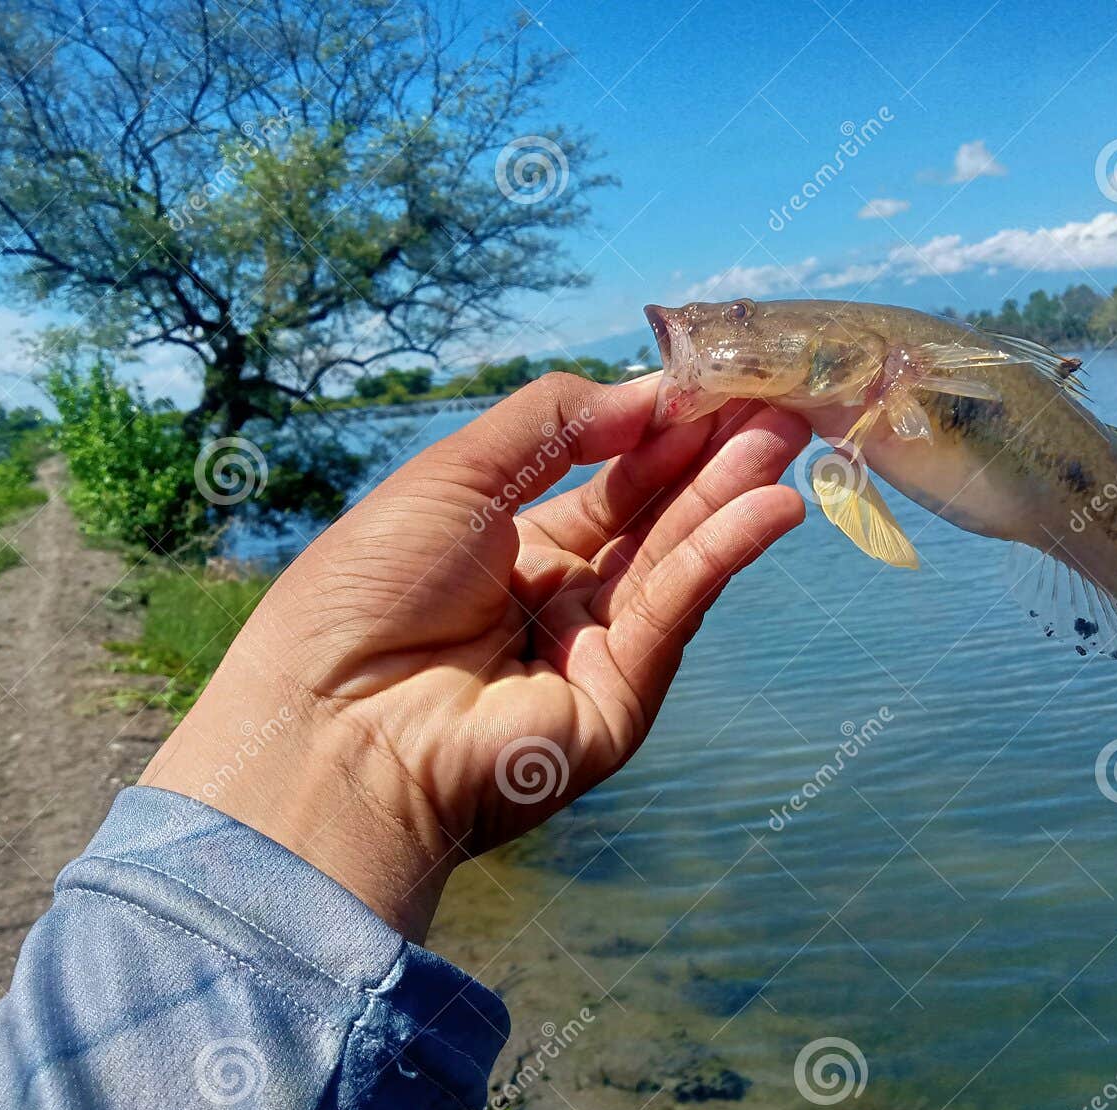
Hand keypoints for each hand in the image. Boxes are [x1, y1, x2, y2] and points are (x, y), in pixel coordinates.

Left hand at [141, 372, 807, 939]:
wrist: (332, 721)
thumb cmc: (367, 590)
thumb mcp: (455, 476)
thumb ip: (553, 425)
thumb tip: (644, 393)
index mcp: (509, 550)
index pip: (608, 483)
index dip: (658, 430)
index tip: (714, 380)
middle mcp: (557, 601)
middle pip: (652, 518)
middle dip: (713, 457)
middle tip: (778, 400)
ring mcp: (591, 653)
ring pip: (673, 560)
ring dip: (729, 497)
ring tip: (785, 434)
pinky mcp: (618, 701)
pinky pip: (673, 613)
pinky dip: (721, 557)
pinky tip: (768, 508)